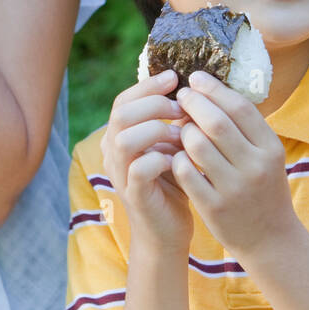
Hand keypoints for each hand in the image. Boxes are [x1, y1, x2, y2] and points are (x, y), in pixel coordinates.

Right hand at [101, 70, 193, 249]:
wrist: (168, 231)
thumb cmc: (175, 183)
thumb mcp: (174, 146)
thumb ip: (175, 122)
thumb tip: (194, 88)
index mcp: (121, 137)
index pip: (124, 100)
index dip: (147, 86)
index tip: (174, 78)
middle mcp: (114, 153)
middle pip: (121, 113)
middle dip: (154, 104)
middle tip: (181, 107)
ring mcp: (121, 175)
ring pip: (124, 139)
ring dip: (156, 129)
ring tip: (181, 133)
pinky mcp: (134, 196)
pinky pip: (138, 169)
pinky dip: (160, 158)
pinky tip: (180, 159)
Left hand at [172, 69, 296, 260]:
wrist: (270, 239)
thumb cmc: (263, 188)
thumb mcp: (267, 156)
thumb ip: (246, 128)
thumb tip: (213, 89)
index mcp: (271, 149)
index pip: (239, 107)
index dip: (214, 89)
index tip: (196, 78)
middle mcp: (255, 166)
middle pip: (216, 122)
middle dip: (193, 103)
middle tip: (181, 96)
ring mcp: (234, 188)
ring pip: (196, 145)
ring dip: (183, 131)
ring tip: (180, 127)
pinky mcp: (214, 207)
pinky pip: (185, 172)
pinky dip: (177, 158)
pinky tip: (177, 154)